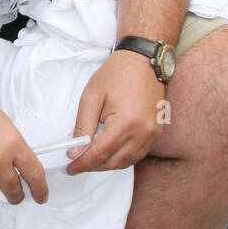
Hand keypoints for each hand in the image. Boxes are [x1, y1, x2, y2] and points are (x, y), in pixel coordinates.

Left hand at [66, 52, 166, 174]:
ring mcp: (153, 134)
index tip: (71, 168)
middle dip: (94, 166)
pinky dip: (122, 157)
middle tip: (78, 162)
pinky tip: (110, 151)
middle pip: (114, 162)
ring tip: (92, 157)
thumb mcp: (91, 97)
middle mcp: (143, 132)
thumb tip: (75, 152)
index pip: (100, 154)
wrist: (142, 61)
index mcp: (126, 122)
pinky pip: (138, 154)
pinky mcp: (156, 132)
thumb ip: (82, 127)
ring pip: (127, 162)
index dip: (83, 163)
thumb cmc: (117, 74)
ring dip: (108, 164)